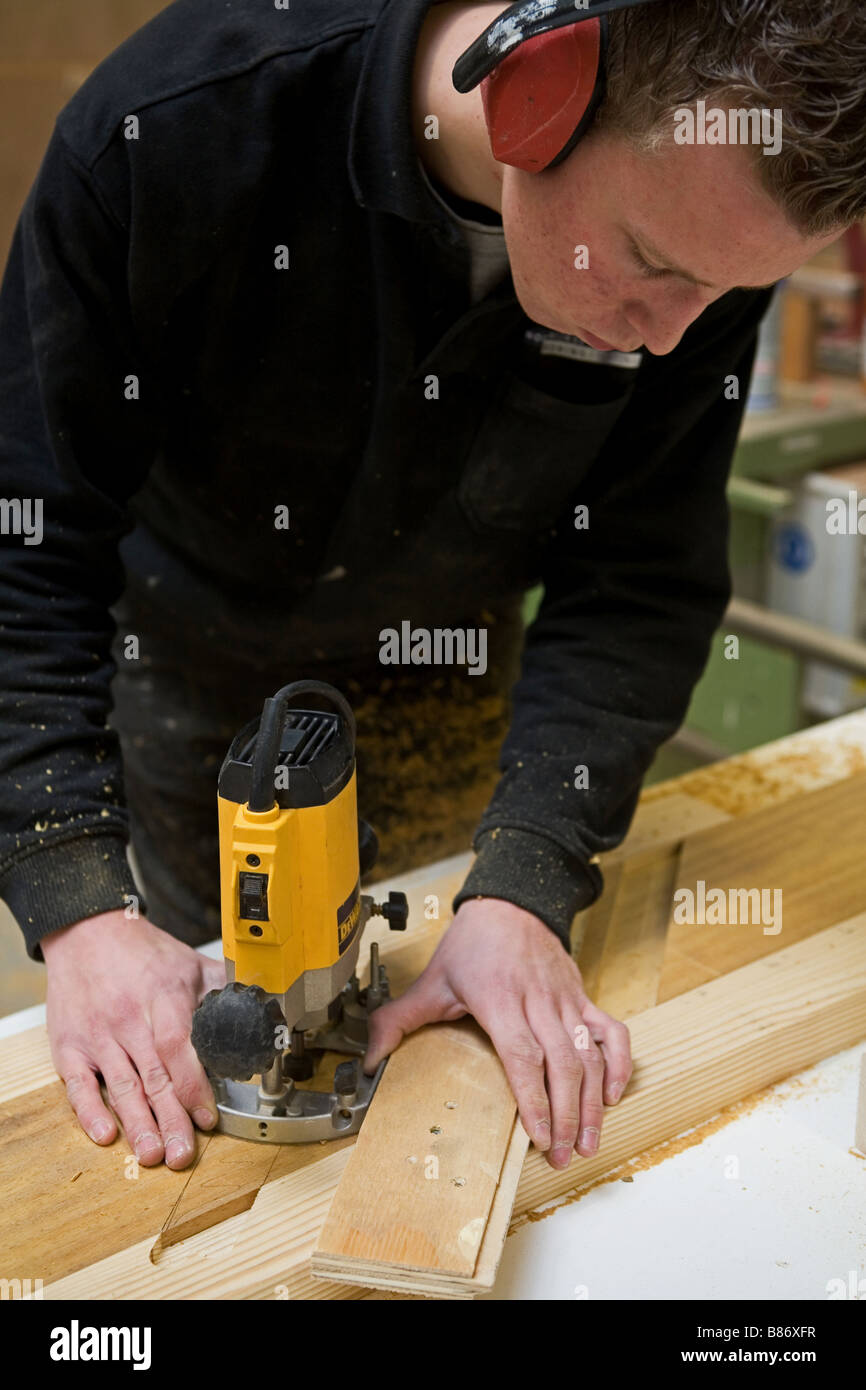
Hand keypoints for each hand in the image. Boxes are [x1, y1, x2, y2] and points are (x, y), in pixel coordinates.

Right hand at [42, 910, 225, 1168]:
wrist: (86, 932)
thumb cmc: (141, 952)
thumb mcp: (188, 961)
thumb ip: (220, 989)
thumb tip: (260, 1009)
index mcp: (162, 996)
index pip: (178, 1046)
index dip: (193, 1085)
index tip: (208, 1117)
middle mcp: (129, 1018)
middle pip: (152, 1075)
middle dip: (170, 1119)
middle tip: (183, 1154)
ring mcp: (97, 1034)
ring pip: (120, 1085)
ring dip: (136, 1124)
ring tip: (152, 1154)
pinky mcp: (69, 1045)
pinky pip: (78, 1083)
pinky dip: (89, 1110)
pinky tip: (104, 1134)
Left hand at [364, 897, 631, 1169]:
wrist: (511, 902)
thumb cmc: (472, 944)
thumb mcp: (431, 980)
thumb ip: (398, 1019)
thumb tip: (367, 1058)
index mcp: (500, 999)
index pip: (523, 1055)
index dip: (533, 1098)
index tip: (538, 1136)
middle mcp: (539, 1001)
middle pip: (561, 1064)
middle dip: (565, 1116)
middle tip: (560, 1156)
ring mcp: (566, 1000)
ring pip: (589, 1055)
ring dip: (593, 1102)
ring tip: (586, 1142)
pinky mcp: (583, 997)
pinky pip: (613, 1032)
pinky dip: (619, 1064)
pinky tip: (613, 1095)